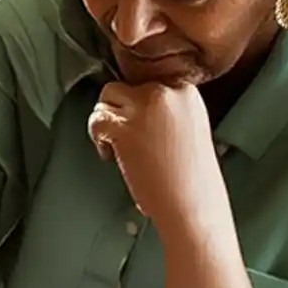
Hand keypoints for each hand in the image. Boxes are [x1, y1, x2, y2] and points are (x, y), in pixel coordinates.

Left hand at [87, 82, 228, 228]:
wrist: (191, 202)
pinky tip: (112, 155)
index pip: (148, 84)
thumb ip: (168, 113)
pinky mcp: (124, 127)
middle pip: (125, 87)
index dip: (138, 107)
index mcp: (186, 92)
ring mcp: (143, 108)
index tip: (138, 125)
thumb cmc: (191, 178)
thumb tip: (140, 111)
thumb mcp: (190, 129)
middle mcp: (165, 94)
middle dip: (120, 111)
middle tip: (124, 136)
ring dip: (106, 121)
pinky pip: (96, 120)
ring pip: (107, 97)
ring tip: (116, 145)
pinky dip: (97, 138)